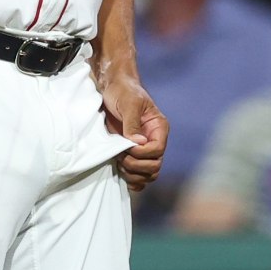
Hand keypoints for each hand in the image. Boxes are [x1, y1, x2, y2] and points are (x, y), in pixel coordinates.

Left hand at [100, 74, 167, 192]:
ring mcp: (143, 150)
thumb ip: (133, 123)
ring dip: (133, 175)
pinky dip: (131, 180)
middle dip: (136, 165)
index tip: (126, 146)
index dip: (142, 153)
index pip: (158, 150)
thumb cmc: (123, 92)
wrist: (112, 89)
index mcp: (158, 128)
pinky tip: (121, 173)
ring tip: (119, 163)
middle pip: (155, 166)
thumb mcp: (129, 103)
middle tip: (121, 156)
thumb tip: (139, 142)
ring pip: (148, 175)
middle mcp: (154, 141)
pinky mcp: (132, 155)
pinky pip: (138, 176)